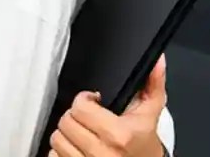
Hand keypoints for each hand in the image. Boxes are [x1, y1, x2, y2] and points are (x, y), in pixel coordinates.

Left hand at [50, 54, 167, 156]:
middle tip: (88, 119)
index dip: (84, 100)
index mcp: (118, 134)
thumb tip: (156, 61)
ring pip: (57, 140)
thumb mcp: (150, 115)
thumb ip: (152, 84)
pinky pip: (53, 156)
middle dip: (75, 117)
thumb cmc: (144, 147)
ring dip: (66, 134)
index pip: (80, 107)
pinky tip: (77, 149)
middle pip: (66, 122)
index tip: (92, 102)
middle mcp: (101, 153)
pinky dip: (61, 152)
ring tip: (82, 134)